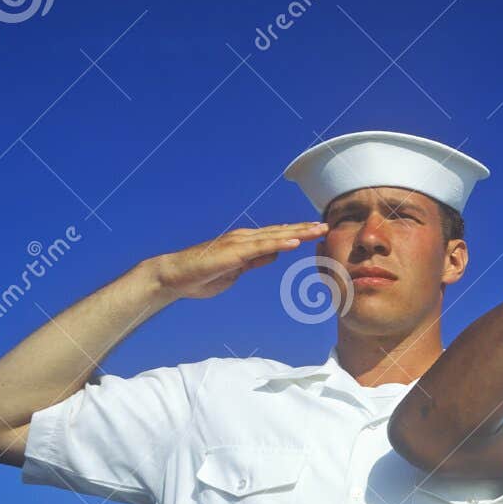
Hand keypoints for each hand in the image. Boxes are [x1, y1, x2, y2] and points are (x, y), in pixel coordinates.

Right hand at [148, 220, 329, 300]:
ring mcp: (239, 243)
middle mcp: (244, 238)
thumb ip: (255, 260)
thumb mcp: (238, 269)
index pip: (278, 236)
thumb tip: (274, 253)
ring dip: (297, 232)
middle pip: (280, 232)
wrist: (175, 277)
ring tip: (318, 229)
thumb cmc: (204, 274)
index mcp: (247, 243)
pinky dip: (278, 243)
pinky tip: (294, 242)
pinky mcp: (233, 253)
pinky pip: (260, 248)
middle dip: (304, 230)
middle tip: (327, 226)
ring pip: (274, 236)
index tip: (318, 232)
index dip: (298, 234)